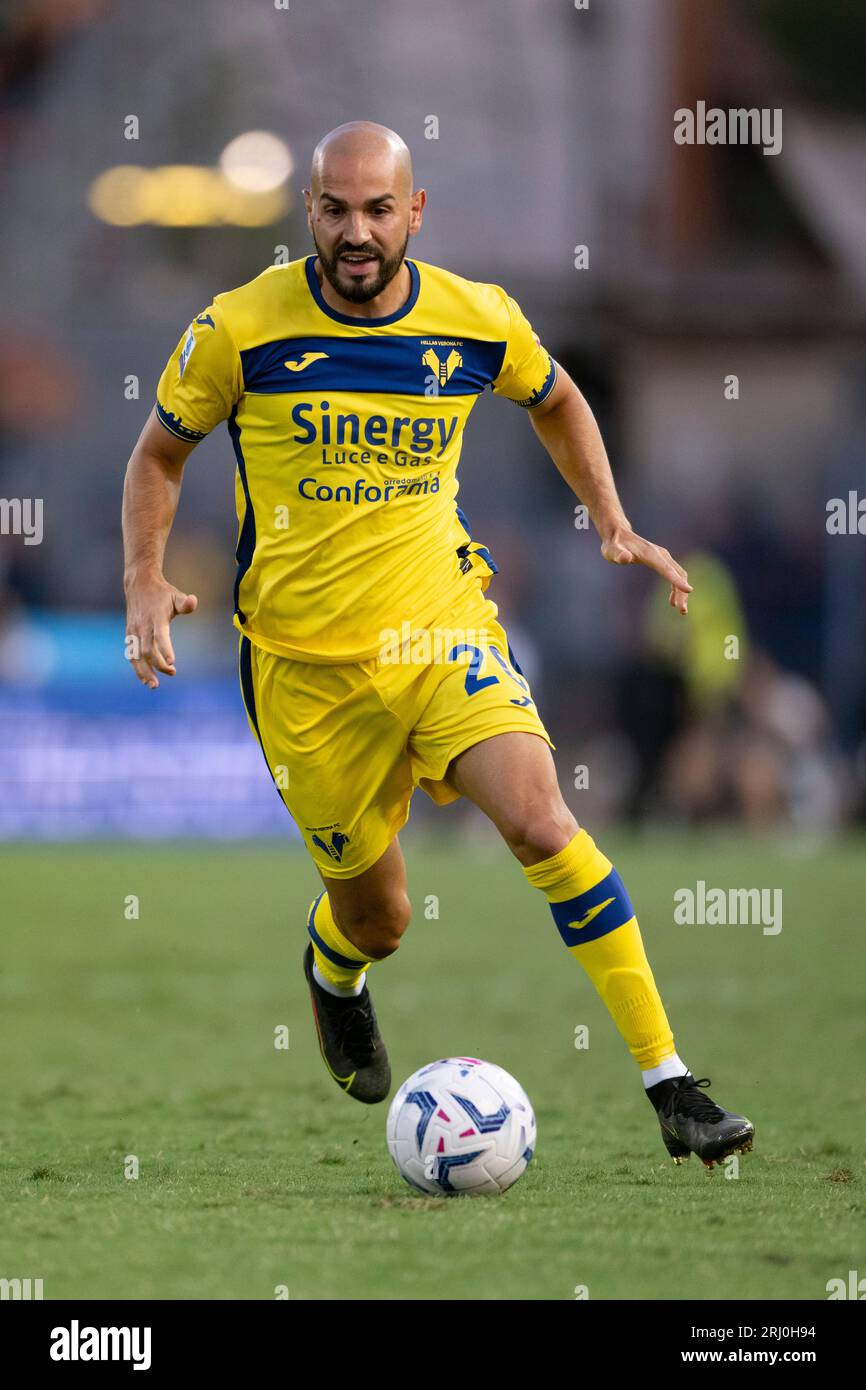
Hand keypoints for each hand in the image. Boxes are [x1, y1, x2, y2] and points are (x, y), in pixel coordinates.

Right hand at [124, 572, 197, 687]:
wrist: (138, 584)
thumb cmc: (162, 593)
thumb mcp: (176, 595)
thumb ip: (186, 603)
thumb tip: (194, 601)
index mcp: (156, 617)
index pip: (160, 636)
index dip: (165, 650)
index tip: (172, 664)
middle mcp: (143, 626)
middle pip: (148, 650)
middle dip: (158, 665)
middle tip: (173, 673)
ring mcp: (134, 631)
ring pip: (136, 656)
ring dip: (144, 672)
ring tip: (153, 685)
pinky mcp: (129, 634)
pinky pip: (131, 654)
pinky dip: (137, 668)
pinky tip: (145, 679)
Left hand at [600, 527, 692, 614]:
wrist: (618, 535)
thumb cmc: (613, 545)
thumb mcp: (611, 551)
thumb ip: (618, 554)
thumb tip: (626, 558)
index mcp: (651, 554)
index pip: (667, 569)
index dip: (677, 580)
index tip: (689, 590)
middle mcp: (661, 554)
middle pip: (678, 573)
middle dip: (682, 592)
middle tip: (682, 611)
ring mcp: (663, 557)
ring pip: (679, 574)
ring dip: (681, 592)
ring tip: (681, 610)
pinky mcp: (661, 560)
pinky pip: (674, 574)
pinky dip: (676, 587)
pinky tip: (671, 601)